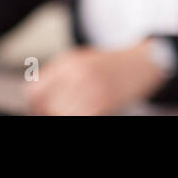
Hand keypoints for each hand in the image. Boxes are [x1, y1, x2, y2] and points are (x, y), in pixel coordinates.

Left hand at [25, 41, 171, 115]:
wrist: (142, 63)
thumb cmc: (109, 64)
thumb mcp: (81, 60)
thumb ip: (58, 75)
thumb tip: (35, 97)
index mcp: (68, 61)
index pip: (35, 90)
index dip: (35, 104)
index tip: (41, 108)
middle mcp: (77, 74)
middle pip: (47, 105)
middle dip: (50, 112)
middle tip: (60, 110)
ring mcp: (91, 88)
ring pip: (61, 114)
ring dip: (65, 114)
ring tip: (75, 110)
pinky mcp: (104, 102)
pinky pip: (79, 117)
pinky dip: (79, 115)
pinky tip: (87, 111)